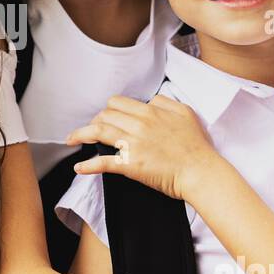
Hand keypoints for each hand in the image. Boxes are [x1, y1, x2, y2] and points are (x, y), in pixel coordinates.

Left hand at [66, 94, 220, 201]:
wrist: (201, 171)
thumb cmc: (196, 146)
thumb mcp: (185, 112)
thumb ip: (165, 102)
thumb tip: (150, 102)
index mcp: (150, 111)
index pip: (117, 103)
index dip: (109, 110)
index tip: (106, 117)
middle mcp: (139, 124)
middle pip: (105, 115)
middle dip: (95, 121)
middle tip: (92, 130)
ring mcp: (133, 144)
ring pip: (99, 132)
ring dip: (81, 134)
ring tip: (72, 139)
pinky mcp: (131, 165)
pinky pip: (103, 163)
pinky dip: (88, 166)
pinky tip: (79, 168)